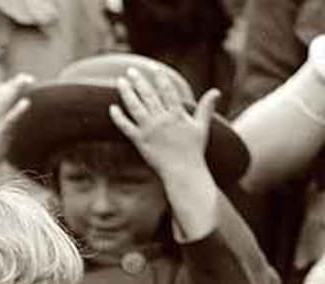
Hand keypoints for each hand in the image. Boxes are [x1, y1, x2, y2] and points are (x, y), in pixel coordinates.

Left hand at [110, 68, 218, 182]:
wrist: (183, 171)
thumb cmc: (194, 150)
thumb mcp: (202, 126)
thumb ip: (206, 107)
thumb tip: (216, 91)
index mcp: (177, 114)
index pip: (167, 91)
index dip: (160, 78)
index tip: (153, 68)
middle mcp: (162, 119)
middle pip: (148, 95)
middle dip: (139, 81)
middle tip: (131, 70)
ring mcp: (150, 130)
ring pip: (135, 107)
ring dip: (127, 93)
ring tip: (120, 81)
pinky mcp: (140, 142)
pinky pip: (126, 127)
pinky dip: (119, 117)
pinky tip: (112, 107)